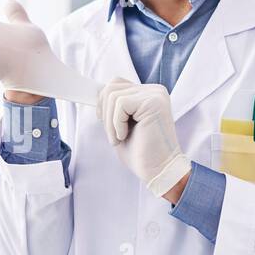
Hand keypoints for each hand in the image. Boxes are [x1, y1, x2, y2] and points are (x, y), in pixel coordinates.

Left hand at [97, 79, 191, 198]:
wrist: (158, 170)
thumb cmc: (141, 152)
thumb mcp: (121, 124)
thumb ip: (114, 108)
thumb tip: (96, 94)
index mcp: (148, 95)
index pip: (116, 84)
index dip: (104, 102)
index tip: (104, 121)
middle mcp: (154, 91)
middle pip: (112, 87)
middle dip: (105, 113)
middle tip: (114, 134)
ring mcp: (155, 95)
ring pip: (113, 95)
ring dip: (110, 122)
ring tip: (120, 138)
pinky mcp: (153, 102)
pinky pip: (120, 104)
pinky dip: (116, 123)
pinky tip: (125, 136)